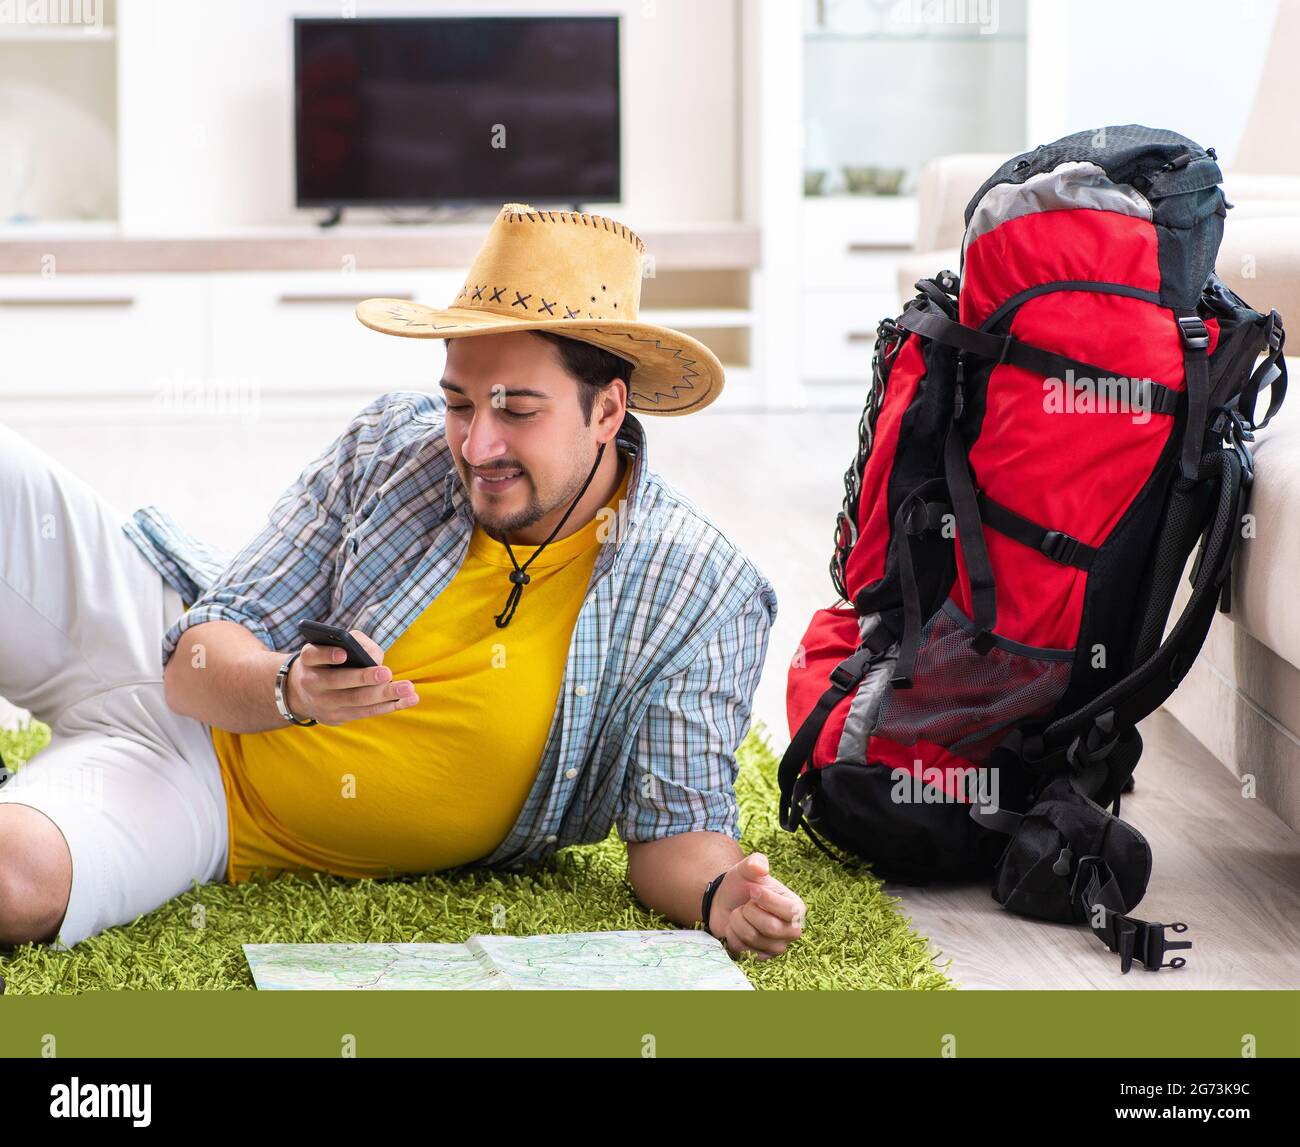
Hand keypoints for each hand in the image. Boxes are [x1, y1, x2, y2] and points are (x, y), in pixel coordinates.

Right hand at [286, 630, 418, 725]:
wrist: (302, 693)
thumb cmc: (327, 661)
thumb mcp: (331, 646)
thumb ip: (353, 642)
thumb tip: (376, 657)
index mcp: (309, 660)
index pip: (314, 655)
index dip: (328, 654)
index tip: (344, 653)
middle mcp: (312, 682)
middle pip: (339, 681)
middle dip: (364, 677)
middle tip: (387, 672)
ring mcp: (324, 704)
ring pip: (357, 700)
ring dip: (385, 694)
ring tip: (408, 688)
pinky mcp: (337, 718)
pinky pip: (367, 712)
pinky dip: (390, 706)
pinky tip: (410, 699)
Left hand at [707, 852, 805, 961]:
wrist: (724, 902)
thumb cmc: (742, 885)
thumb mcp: (747, 869)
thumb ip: (755, 863)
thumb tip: (761, 867)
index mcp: (796, 908)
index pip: (789, 910)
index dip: (766, 900)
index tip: (753, 890)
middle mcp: (791, 930)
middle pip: (771, 927)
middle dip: (749, 912)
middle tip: (746, 904)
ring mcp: (777, 947)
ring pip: (753, 938)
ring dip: (737, 922)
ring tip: (739, 914)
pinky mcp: (761, 958)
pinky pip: (743, 950)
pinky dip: (733, 935)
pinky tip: (736, 928)